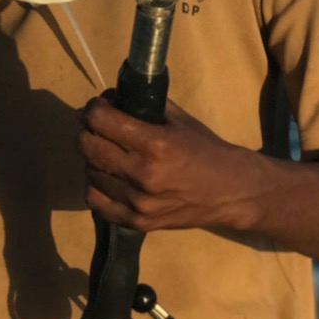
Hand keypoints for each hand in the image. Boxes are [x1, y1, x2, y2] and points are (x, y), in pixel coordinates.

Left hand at [76, 95, 260, 232]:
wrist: (232, 192)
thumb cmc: (204, 149)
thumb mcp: (178, 118)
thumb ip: (143, 104)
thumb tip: (108, 97)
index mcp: (155, 144)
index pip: (99, 119)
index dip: (93, 109)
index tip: (96, 108)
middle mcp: (143, 174)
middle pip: (87, 145)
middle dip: (87, 130)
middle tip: (97, 128)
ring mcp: (139, 201)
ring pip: (89, 171)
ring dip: (93, 159)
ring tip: (108, 154)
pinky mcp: (138, 221)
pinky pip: (95, 202)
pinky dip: (96, 187)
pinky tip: (109, 178)